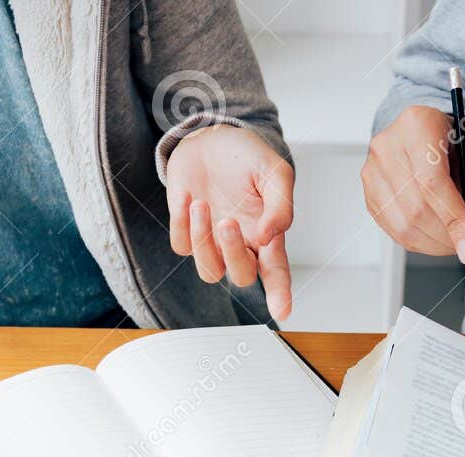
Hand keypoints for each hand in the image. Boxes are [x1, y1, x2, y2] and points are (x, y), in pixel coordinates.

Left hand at [167, 125, 295, 320]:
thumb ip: (281, 204)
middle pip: (241, 276)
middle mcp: (242, 244)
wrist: (210, 136)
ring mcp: (213, 241)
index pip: (278, 272)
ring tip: (202, 203)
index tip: (282, 312)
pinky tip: (188, 199)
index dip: (281, 294)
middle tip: (228, 222)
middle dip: (233, 254)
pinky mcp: (187, 230)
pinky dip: (182, 225)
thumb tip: (271, 236)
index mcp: (267, 235)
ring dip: (203, 241)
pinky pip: (181, 247)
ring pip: (209, 271)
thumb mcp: (274, 171)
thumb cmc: (247, 156)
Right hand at [362, 104, 464, 261]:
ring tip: (455, 235)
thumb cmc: (462, 148)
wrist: (435, 139)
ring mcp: (372, 171)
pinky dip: (422, 242)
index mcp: (419, 124)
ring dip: (436, 243)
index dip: (453, 220)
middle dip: (448, 236)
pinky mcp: (370, 194)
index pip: (432, 182)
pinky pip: (395, 232)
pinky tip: (437, 231)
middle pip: (417, 209)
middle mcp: (388, 145)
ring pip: (404, 226)